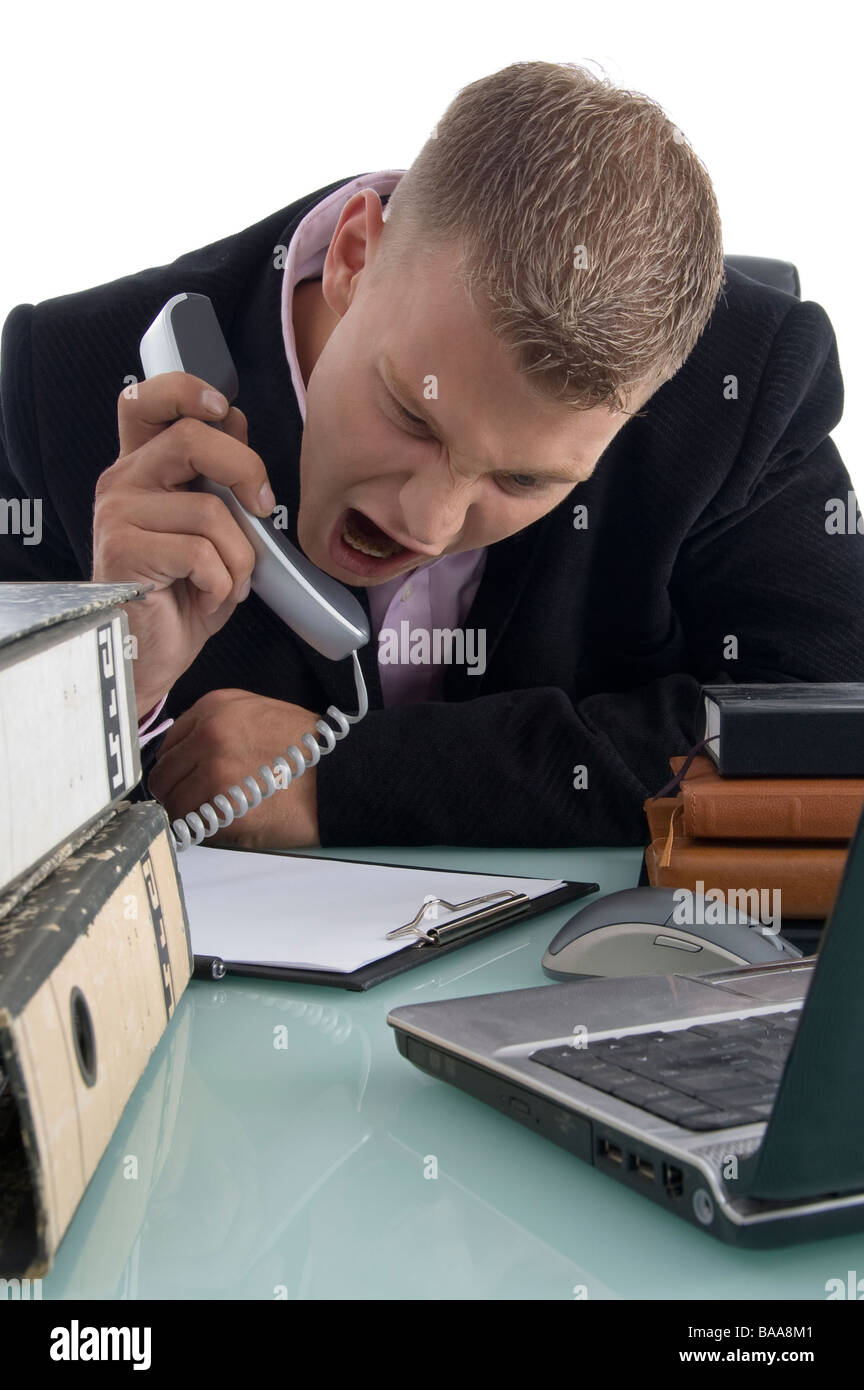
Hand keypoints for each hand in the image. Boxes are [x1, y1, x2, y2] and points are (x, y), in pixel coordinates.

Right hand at [92, 371, 276, 717]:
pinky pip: (200, 553)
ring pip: (209, 509)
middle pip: (190, 437)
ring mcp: (118, 515)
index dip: (188, 390)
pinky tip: (210, 600)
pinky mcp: (123, 553)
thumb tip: (241, 438)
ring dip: (240, 556)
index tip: (225, 410)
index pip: (147, 398)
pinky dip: (223, 583)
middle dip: (245, 469)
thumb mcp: (212, 530)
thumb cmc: (185, 593)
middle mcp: (122, 481)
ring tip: (229, 583)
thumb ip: (219, 482)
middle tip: (262, 507)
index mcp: (142, 466)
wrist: (152, 654)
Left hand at [147, 689, 321, 849]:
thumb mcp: (258, 712)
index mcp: (215, 708)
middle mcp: (209, 736)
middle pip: (164, 775)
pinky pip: (195, 826)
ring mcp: (215, 774)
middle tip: (197, 803)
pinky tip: (226, 825)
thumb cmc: (306, 748)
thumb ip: (217, 723)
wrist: (343, 775)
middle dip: (176, 792)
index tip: (186, 778)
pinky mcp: (226, 810)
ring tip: (215, 816)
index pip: (168, 744)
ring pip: (174, 804)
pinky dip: (205, 830)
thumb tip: (183, 755)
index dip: (176, 766)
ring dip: (189, 814)